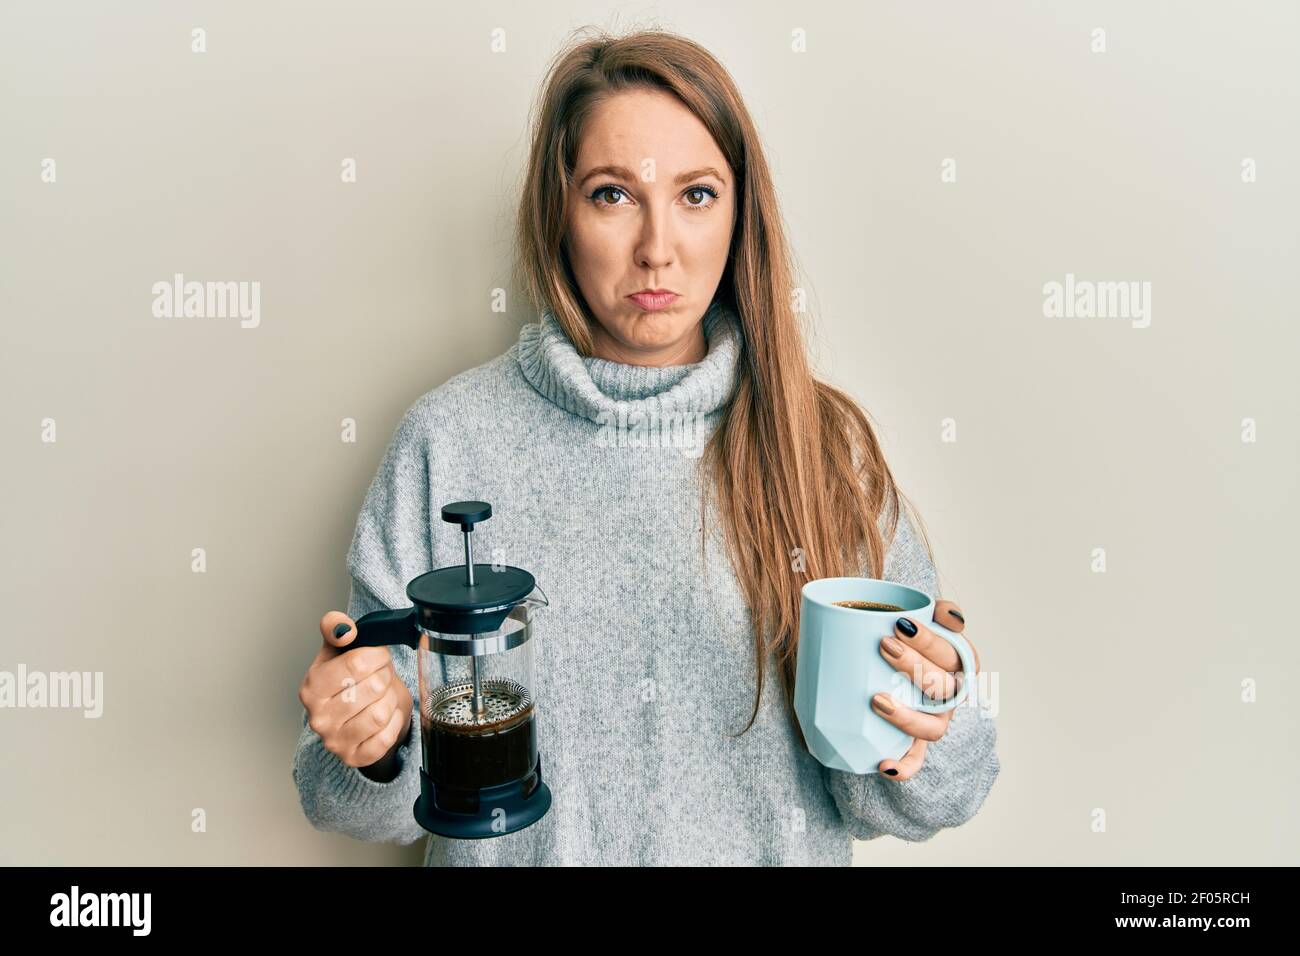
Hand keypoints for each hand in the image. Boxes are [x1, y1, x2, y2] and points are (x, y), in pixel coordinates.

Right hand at [298, 611, 413, 773]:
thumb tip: (343, 628)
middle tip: (381, 675)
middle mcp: (318, 717)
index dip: (377, 655)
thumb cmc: (348, 679)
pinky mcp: (354, 757)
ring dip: (390, 699)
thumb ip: (335, 628)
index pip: (357, 663)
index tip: (378, 655)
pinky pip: (386, 737)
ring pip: (380, 714)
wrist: (358, 712)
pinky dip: (394, 721)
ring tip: (382, 694)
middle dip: (384, 676)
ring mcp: (335, 741)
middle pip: (373, 687)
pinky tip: (386, 713)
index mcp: (311, 687)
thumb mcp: (339, 649)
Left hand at [870, 600, 979, 781]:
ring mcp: (935, 720)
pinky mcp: (915, 743)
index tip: (899, 623)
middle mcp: (951, 694)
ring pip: (934, 727)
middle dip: (914, 666)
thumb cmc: (902, 635)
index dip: (932, 640)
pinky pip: (914, 761)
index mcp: (956, 662)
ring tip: (876, 700)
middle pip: (942, 685)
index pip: (955, 652)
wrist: (882, 662)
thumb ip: (936, 609)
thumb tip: (951, 616)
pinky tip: (883, 765)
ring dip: (909, 717)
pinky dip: (903, 767)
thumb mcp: (917, 615)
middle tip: (883, 646)